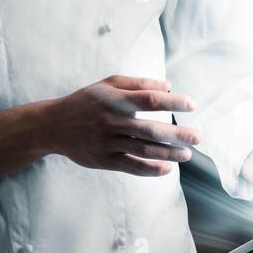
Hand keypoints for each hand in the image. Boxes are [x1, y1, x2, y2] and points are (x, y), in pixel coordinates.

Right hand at [45, 74, 201, 176]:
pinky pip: (131, 166)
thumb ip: (137, 84)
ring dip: (169, 153)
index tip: (192, 105)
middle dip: (178, 134)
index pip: (149, 99)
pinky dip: (150, 169)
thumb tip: (169, 86)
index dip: (173, 102)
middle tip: (198, 137)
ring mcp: (106, 142)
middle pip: (150, 129)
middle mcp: (111, 121)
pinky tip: (166, 168)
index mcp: (114, 99)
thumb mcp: (107, 85)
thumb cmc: (86, 102)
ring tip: (186, 154)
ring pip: (143, 149)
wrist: (53, 125)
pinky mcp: (103, 160)